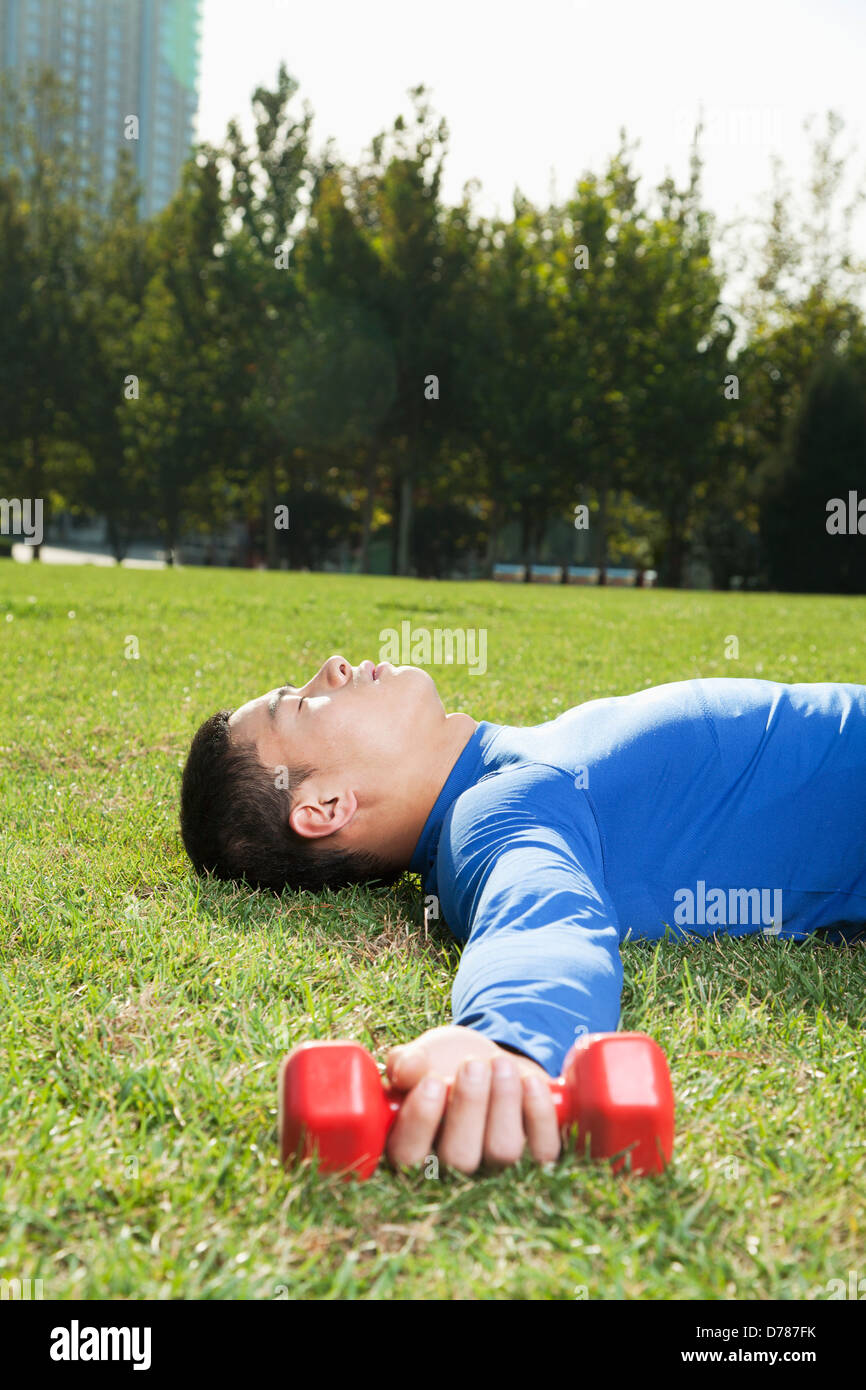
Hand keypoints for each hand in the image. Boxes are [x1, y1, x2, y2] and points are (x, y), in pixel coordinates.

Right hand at [383, 1025, 561, 1174]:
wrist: (490, 1061)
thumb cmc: (446, 1063)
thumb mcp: (424, 1056)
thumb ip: (408, 1062)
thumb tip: (404, 1071)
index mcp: (415, 1149)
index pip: (407, 1156)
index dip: (419, 1123)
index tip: (432, 1082)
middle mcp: (455, 1170)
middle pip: (459, 1159)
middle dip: (469, 1107)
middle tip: (473, 1064)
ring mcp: (497, 1167)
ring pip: (502, 1151)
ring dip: (504, 1102)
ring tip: (501, 1063)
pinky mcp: (536, 1157)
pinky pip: (543, 1149)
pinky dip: (539, 1113)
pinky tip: (529, 1081)